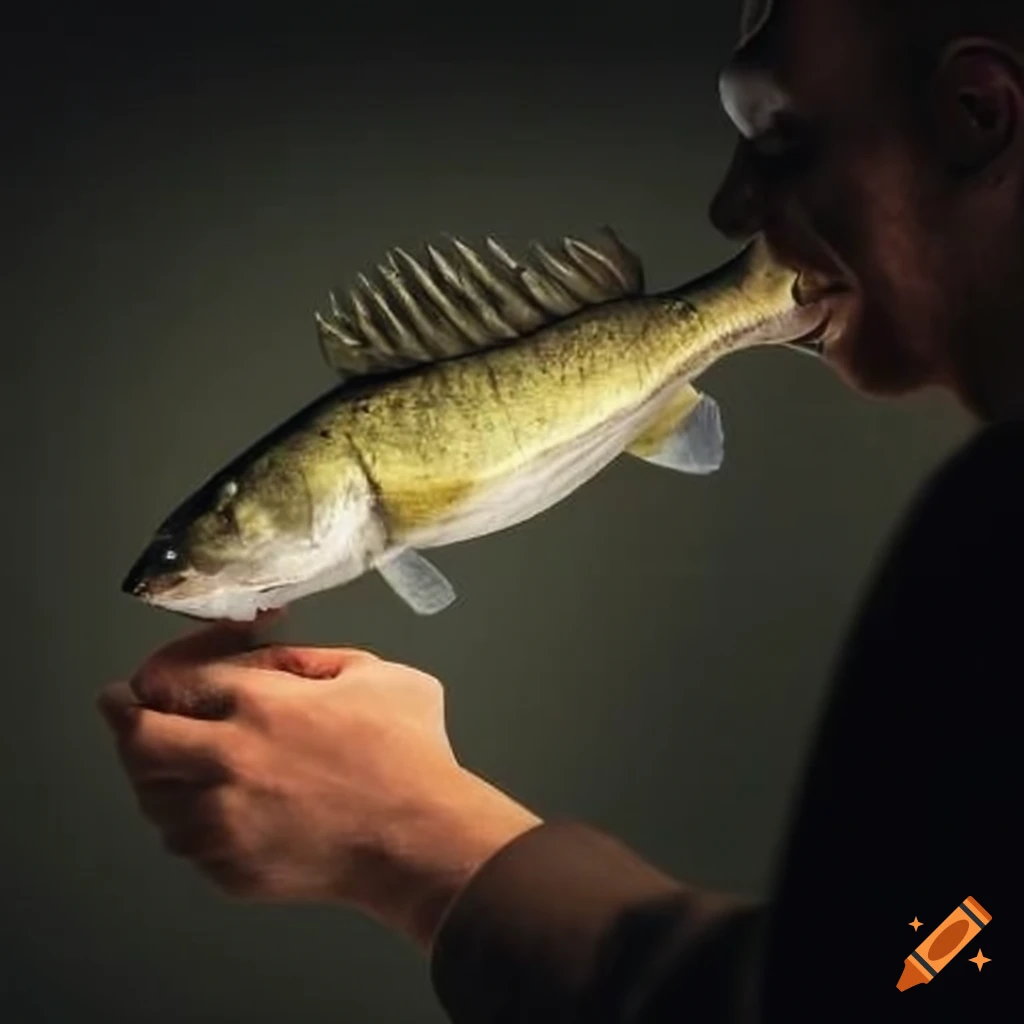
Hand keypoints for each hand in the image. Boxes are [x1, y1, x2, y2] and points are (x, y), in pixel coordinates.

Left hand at [98, 623, 540, 948]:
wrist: (421, 842)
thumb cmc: (409, 751)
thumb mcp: (374, 671)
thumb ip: (312, 657)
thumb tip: (266, 659)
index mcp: (260, 703)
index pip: (170, 678)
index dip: (164, 666)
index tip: (159, 671)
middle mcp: (225, 760)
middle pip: (135, 739)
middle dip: (123, 717)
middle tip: (121, 708)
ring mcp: (221, 822)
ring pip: (150, 795)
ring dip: (156, 771)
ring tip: (171, 758)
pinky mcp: (228, 868)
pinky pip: (183, 841)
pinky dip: (187, 818)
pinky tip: (212, 808)